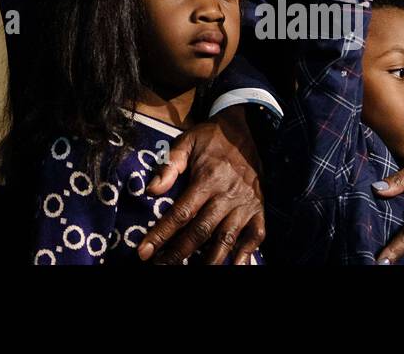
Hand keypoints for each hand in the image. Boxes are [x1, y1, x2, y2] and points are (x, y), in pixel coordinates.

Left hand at [137, 107, 264, 264]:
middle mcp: (225, 196)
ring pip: (226, 240)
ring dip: (211, 261)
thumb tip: (151, 190)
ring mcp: (244, 205)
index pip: (180, 214)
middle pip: (200, 232)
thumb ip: (170, 166)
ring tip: (195, 274)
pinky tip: (234, 267)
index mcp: (206, 180)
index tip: (144, 252)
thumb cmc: (210, 138)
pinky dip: (246, 255)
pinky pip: (256, 237)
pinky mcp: (259, 209)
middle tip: (161, 267)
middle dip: (179, 254)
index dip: (161, 234)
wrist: (245, 128)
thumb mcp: (186, 142)